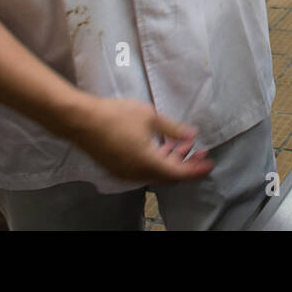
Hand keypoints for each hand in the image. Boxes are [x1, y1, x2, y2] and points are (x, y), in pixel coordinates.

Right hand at [66, 95, 215, 183]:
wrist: (81, 120)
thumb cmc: (117, 115)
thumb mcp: (150, 117)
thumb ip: (173, 129)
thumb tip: (191, 134)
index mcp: (148, 163)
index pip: (179, 173)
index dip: (196, 169)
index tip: (209, 162)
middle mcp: (137, 174)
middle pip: (168, 176)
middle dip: (186, 164)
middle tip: (198, 150)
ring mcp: (125, 173)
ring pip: (155, 173)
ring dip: (170, 161)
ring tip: (182, 144)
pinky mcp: (116, 168)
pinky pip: (143, 170)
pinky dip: (156, 161)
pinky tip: (162, 145)